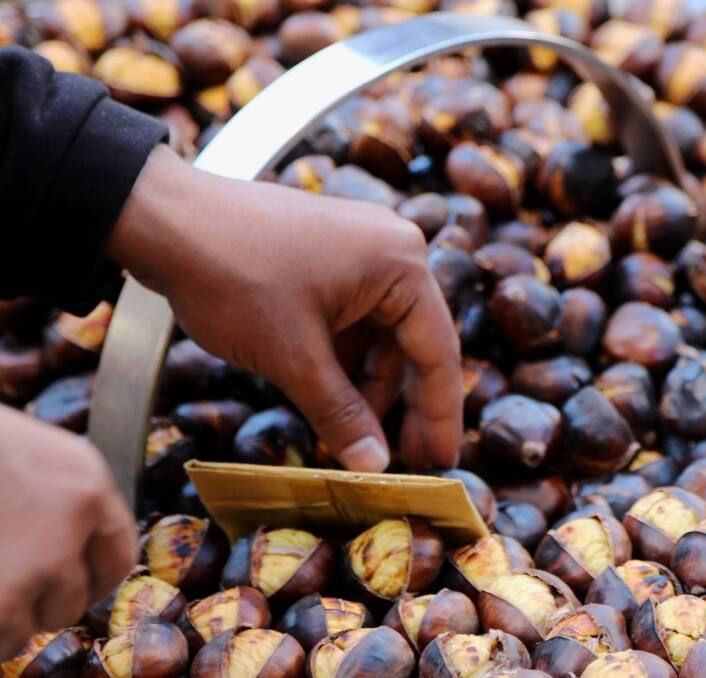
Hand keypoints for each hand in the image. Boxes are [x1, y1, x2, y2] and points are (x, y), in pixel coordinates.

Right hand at [0, 405, 136, 658]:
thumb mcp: (36, 457)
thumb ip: (63, 503)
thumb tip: (71, 556)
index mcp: (86, 486)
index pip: (117, 558)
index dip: (91, 580)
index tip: (71, 588)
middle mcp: (71, 526)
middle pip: (72, 602)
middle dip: (37, 603)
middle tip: (2, 582)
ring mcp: (32, 564)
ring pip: (26, 629)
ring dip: (0, 620)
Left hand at [106, 147, 461, 470]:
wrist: (159, 217)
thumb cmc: (230, 274)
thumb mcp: (292, 358)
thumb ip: (341, 414)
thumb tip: (376, 466)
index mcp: (400, 265)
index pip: (437, 352)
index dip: (440, 415)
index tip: (441, 463)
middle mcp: (391, 251)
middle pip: (413, 343)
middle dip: (406, 405)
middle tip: (410, 462)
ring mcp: (359, 250)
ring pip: (379, 335)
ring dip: (367, 386)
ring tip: (355, 438)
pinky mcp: (327, 257)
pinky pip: (352, 319)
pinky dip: (343, 361)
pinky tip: (331, 400)